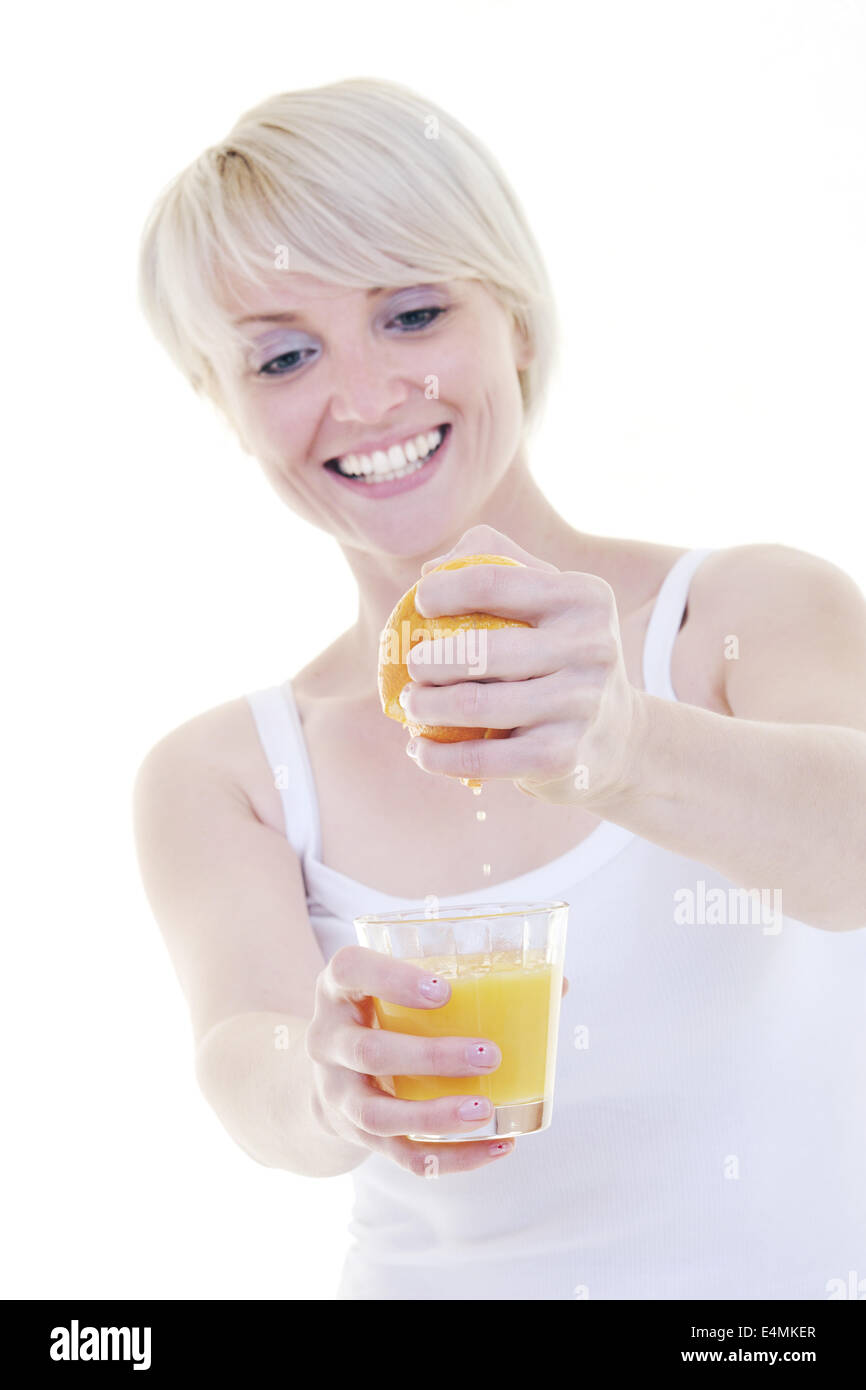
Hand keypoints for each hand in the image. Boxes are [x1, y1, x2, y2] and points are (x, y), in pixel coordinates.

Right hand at [305, 944, 569, 1176]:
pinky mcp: (358, 1136)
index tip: (444, 991)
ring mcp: (339, 1092)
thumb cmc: (386, 1014)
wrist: (332, 1074)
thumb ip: (469, 979)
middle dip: (429, 1057)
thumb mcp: (401, 987)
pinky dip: (451, 1157)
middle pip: (367, 1051)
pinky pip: (401, 1154)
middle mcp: (328, 1039)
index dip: (392, 979)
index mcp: (339, 989)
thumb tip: (556, 985)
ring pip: (378, 1114)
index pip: (350, 970)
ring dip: (434, 1115)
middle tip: (488, 1054)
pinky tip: (496, 1146)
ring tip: (485, 1110)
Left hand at [402, 524, 645, 806]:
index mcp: (583, 596)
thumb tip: (430, 571)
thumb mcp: (545, 595)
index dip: (441, 592)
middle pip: (479, 649)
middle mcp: (591, 646)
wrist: (617, 734)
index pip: (490, 582)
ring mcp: (580, 704)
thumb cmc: (559, 651)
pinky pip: (481, 759)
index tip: (421, 605)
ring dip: (424, 706)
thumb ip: (491, 560)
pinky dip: (437, 756)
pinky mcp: (563, 756)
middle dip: (426, 660)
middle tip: (412, 666)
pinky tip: (419, 748)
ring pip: (474, 704)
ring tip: (412, 703)